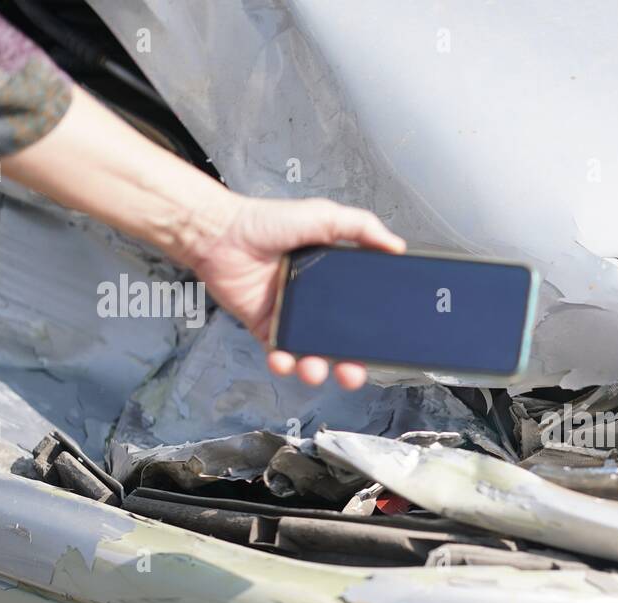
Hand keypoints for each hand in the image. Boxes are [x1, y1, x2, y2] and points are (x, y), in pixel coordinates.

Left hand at [185, 195, 405, 389]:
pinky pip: (280, 354)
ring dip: (317, 369)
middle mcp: (316, 303)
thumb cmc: (266, 221)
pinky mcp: (267, 329)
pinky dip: (284, 363)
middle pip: (342, 344)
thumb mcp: (324, 216)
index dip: (374, 332)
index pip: (362, 312)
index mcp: (334, 280)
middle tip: (353, 372)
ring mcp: (292, 318)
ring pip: (312, 355)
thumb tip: (396, 246)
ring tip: (316, 368)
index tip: (383, 344)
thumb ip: (362, 227)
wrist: (221, 234)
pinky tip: (285, 360)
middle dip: (351, 365)